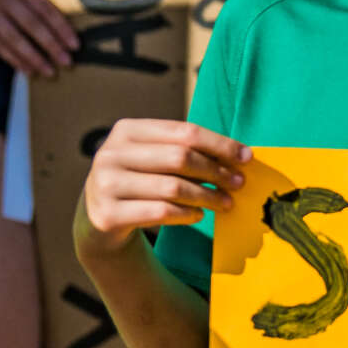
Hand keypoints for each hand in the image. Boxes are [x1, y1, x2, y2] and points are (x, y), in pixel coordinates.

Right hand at [0, 0, 80, 74]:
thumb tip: (62, 29)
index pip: (44, 7)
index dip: (61, 27)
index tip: (75, 45)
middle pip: (32, 24)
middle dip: (52, 45)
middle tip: (68, 62)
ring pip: (14, 38)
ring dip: (34, 58)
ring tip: (50, 72)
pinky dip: (14, 59)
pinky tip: (28, 70)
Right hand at [77, 118, 250, 252]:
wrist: (100, 217)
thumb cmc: (141, 179)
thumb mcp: (154, 157)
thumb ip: (186, 150)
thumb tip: (240, 156)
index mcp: (127, 130)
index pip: (184, 132)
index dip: (220, 144)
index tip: (247, 157)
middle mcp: (110, 153)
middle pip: (180, 158)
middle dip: (216, 171)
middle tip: (239, 183)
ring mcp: (105, 184)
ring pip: (173, 188)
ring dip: (208, 196)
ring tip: (226, 202)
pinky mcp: (108, 214)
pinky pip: (161, 212)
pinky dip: (187, 214)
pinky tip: (199, 215)